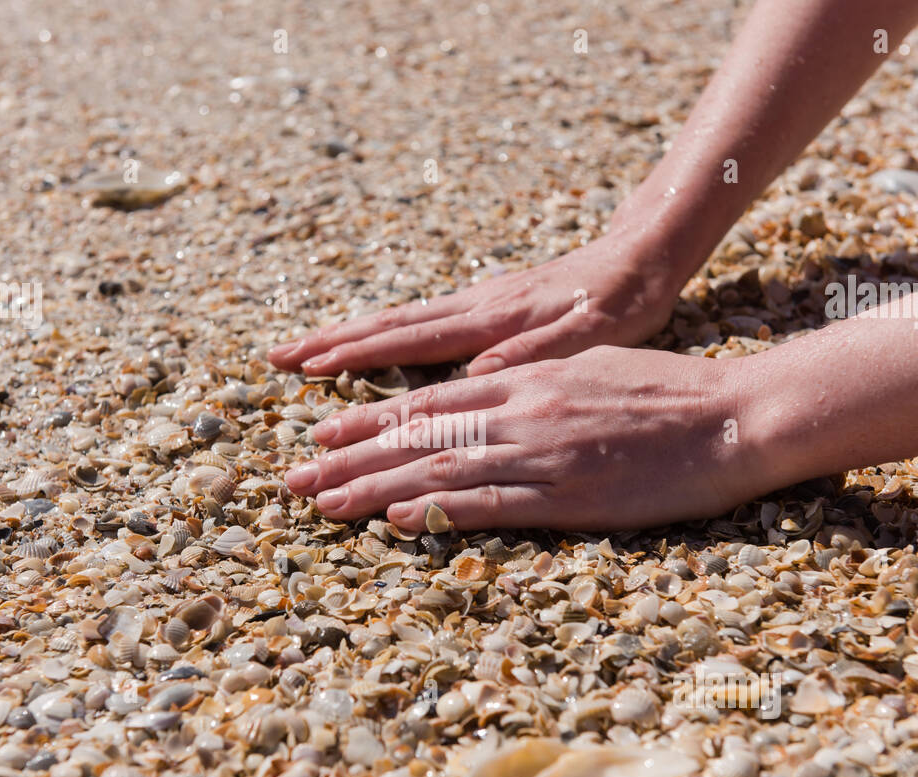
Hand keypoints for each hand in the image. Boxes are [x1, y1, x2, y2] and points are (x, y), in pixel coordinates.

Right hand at [268, 228, 684, 377]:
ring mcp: (476, 302)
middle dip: (330, 344)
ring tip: (304, 352)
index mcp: (492, 321)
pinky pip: (419, 321)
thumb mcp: (591, 336)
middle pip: (388, 326)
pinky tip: (367, 344)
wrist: (641, 257)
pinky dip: (382, 333)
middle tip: (277, 359)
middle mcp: (473, 307)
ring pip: (398, 320)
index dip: (357, 356)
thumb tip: (478, 378)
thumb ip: (536, 354)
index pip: (409, 339)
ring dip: (347, 337)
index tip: (309, 369)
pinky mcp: (486, 304)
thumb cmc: (622, 303)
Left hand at [283, 345, 785, 530]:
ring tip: (320, 503)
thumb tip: (487, 387)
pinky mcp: (571, 495)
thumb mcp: (588, 369)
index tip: (322, 431)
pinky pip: (492, 504)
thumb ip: (531, 382)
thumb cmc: (668, 392)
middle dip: (348, 456)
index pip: (429, 400)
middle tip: (292, 478)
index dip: (369, 418)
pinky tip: (396, 524)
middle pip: (417, 436)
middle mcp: (521, 411)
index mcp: (525, 380)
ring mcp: (543, 453)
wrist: (734, 416)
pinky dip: (438, 514)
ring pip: (440, 471)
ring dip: (373, 488)